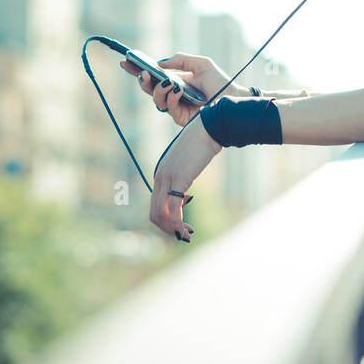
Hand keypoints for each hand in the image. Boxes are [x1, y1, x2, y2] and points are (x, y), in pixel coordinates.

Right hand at [121, 52, 243, 126]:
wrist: (233, 98)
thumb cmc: (219, 81)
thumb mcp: (201, 64)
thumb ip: (181, 60)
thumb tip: (160, 64)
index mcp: (176, 81)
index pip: (153, 76)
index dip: (138, 70)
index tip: (126, 61)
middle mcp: (173, 94)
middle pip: (149, 89)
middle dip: (143, 81)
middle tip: (143, 73)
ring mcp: (177, 107)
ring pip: (157, 101)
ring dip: (157, 90)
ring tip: (166, 82)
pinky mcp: (182, 118)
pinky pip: (170, 108)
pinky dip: (171, 98)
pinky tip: (177, 90)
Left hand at [150, 111, 223, 242]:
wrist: (209, 129)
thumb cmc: (202, 143)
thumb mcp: (188, 161)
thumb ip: (183, 173)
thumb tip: (188, 182)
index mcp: (160, 173)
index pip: (155, 204)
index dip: (166, 220)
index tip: (183, 226)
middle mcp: (159, 177)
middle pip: (154, 213)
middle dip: (168, 228)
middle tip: (185, 235)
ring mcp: (167, 178)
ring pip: (160, 213)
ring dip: (172, 228)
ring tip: (187, 234)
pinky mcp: (178, 179)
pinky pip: (173, 207)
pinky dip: (178, 222)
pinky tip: (186, 228)